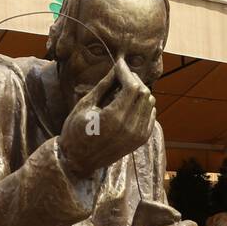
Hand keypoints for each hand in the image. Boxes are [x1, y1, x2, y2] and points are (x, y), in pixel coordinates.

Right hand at [58, 57, 155, 177]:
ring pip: (149, 102)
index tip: (119, 64)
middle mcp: (130, 128)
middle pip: (143, 93)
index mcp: (114, 118)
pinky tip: (130, 102)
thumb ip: (104, 86)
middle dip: (133, 79)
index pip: (132, 86)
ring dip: (139, 91)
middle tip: (121, 74)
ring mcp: (137, 136)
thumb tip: (117, 68)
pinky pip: (151, 115)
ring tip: (123, 88)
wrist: (79, 162)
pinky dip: (144, 105)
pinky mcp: (140, 140)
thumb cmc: (75, 132)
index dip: (126, 72)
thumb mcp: (85, 105)